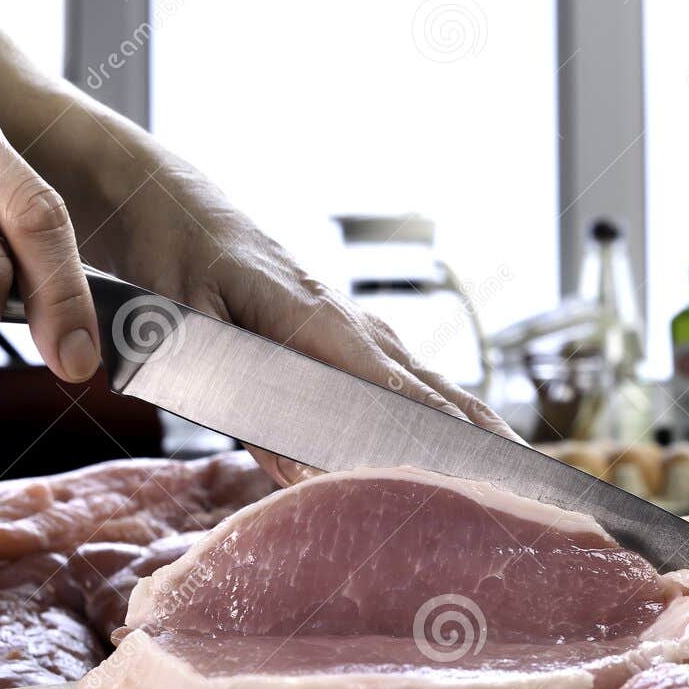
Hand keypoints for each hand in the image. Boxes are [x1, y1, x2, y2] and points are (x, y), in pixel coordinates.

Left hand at [77, 154, 517, 482]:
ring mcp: (350, 323)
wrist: (161, 198)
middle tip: (528, 490)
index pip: (398, 398)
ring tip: (515, 467)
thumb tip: (304, 474)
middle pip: (432, 391)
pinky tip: (458, 426)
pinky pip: (404, 372)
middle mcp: (349, 322)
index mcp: (318, 323)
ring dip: (471, 422)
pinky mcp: (340, 328)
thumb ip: (243, 402)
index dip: (442, 445)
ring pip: (426, 379)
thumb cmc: (168, 260)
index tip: (482, 484)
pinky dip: (441, 404)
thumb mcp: (188, 334)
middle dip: (481, 441)